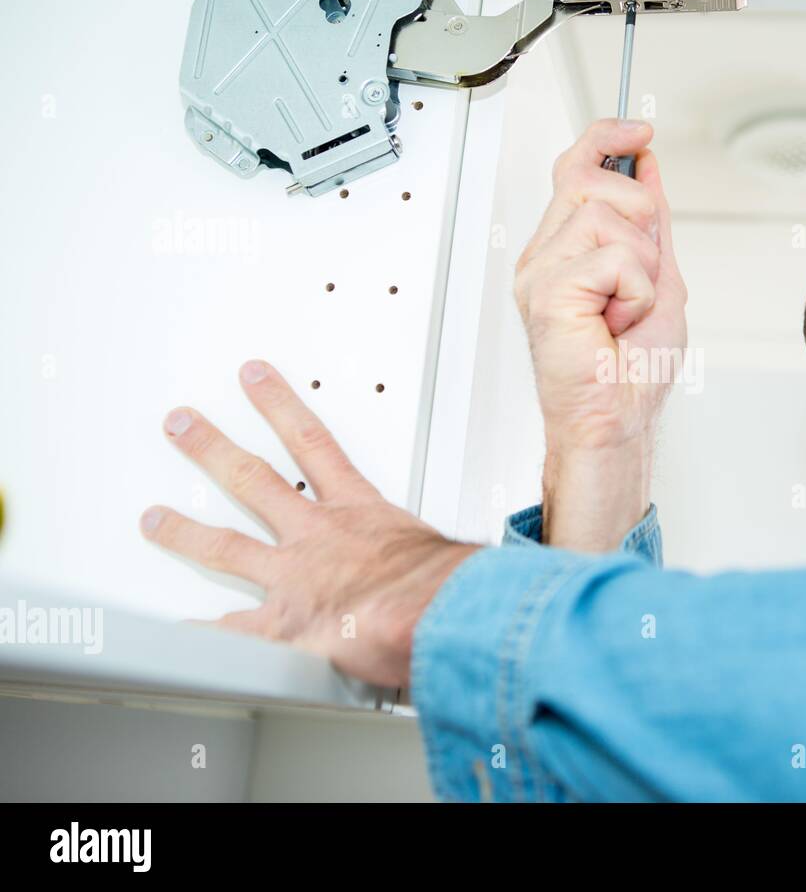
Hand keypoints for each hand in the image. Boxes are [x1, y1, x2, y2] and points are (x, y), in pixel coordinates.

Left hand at [139, 360, 476, 687]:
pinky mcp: (283, 625)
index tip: (255, 380)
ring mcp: (293, 578)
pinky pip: (231, 631)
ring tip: (153, 518)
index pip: (312, 444)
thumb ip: (422, 554)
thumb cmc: (445, 586)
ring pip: (227, 547)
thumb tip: (441, 566)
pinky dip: (203, 632)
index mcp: (358, 512)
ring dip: (184, 531)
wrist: (431, 614)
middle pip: (253, 481)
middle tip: (183, 425)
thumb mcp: (439, 553)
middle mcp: (317, 537)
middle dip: (212, 449)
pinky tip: (177, 629)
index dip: (279, 407)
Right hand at [513, 119, 686, 549]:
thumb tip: (648, 164)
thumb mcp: (658, 276)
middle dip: (639, 218)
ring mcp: (541, 272)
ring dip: (641, 264)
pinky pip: (612, 256)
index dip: (605, 138)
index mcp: (564, 249)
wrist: (616, 421)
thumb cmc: (631, 369)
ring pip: (607, 215)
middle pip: (591, 178)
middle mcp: (545, 255)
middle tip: (639, 275)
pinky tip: (617, 322)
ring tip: (626, 308)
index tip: (641, 129)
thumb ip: (650, 222)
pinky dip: (634, 292)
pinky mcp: (547, 291)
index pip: (574, 167)